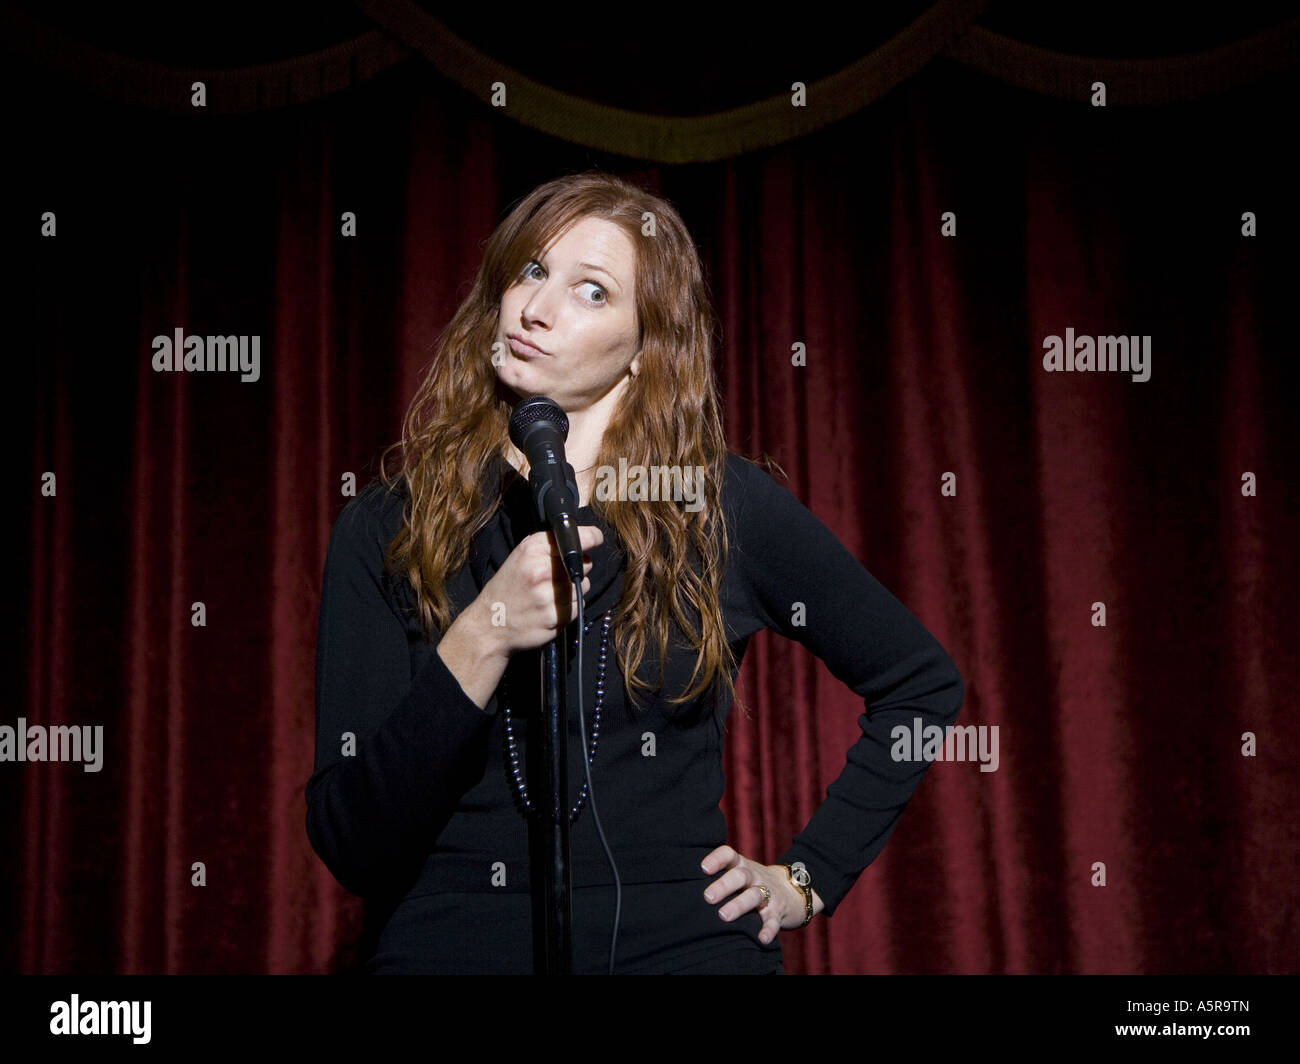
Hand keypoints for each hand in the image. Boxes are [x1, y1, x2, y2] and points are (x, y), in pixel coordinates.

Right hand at [476, 525, 603, 656]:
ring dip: (574, 589)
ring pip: (584, 585)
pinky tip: (552, 608)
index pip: (576, 538)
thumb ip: (548, 543)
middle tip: (556, 576)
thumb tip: (583, 535)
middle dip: (577, 568)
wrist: (489, 625)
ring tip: (552, 594)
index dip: (591, 537)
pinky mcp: (556, 617)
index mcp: (531, 551)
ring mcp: (549, 596)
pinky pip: (579, 605)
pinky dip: (571, 607)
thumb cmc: (508, 588)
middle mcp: (540, 571)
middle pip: (584, 563)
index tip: (596, 538)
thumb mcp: (520, 556)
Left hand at [701, 845, 825, 944]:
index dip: (717, 859)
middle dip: (724, 885)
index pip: (729, 855)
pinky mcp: (778, 912)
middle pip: (740, 876)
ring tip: (724, 916)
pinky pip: (773, 920)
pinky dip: (768, 930)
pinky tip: (761, 938)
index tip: (703, 869)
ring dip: (739, 905)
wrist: (793, 891)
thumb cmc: (755, 883)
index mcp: (742, 866)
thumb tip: (684, 885)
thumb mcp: (741, 872)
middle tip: (708, 897)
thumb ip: (720, 875)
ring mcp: (768, 893)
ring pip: (754, 896)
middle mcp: (754, 877)